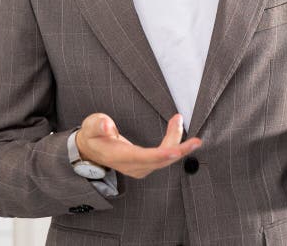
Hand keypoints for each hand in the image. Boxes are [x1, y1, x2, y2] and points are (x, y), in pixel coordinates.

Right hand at [76, 113, 200, 178]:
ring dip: (178, 143)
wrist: (90, 149)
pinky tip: (177, 129)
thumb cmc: (92, 135)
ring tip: (179, 121)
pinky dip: (173, 144)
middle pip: (160, 161)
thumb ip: (98, 125)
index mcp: (119, 156)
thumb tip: (107, 126)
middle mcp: (131, 165)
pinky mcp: (144, 164)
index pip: (144, 158)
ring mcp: (139, 167)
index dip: (161, 155)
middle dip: (179, 150)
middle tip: (196, 140)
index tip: (177, 150)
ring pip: (164, 159)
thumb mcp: (90, 126)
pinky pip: (163, 157)